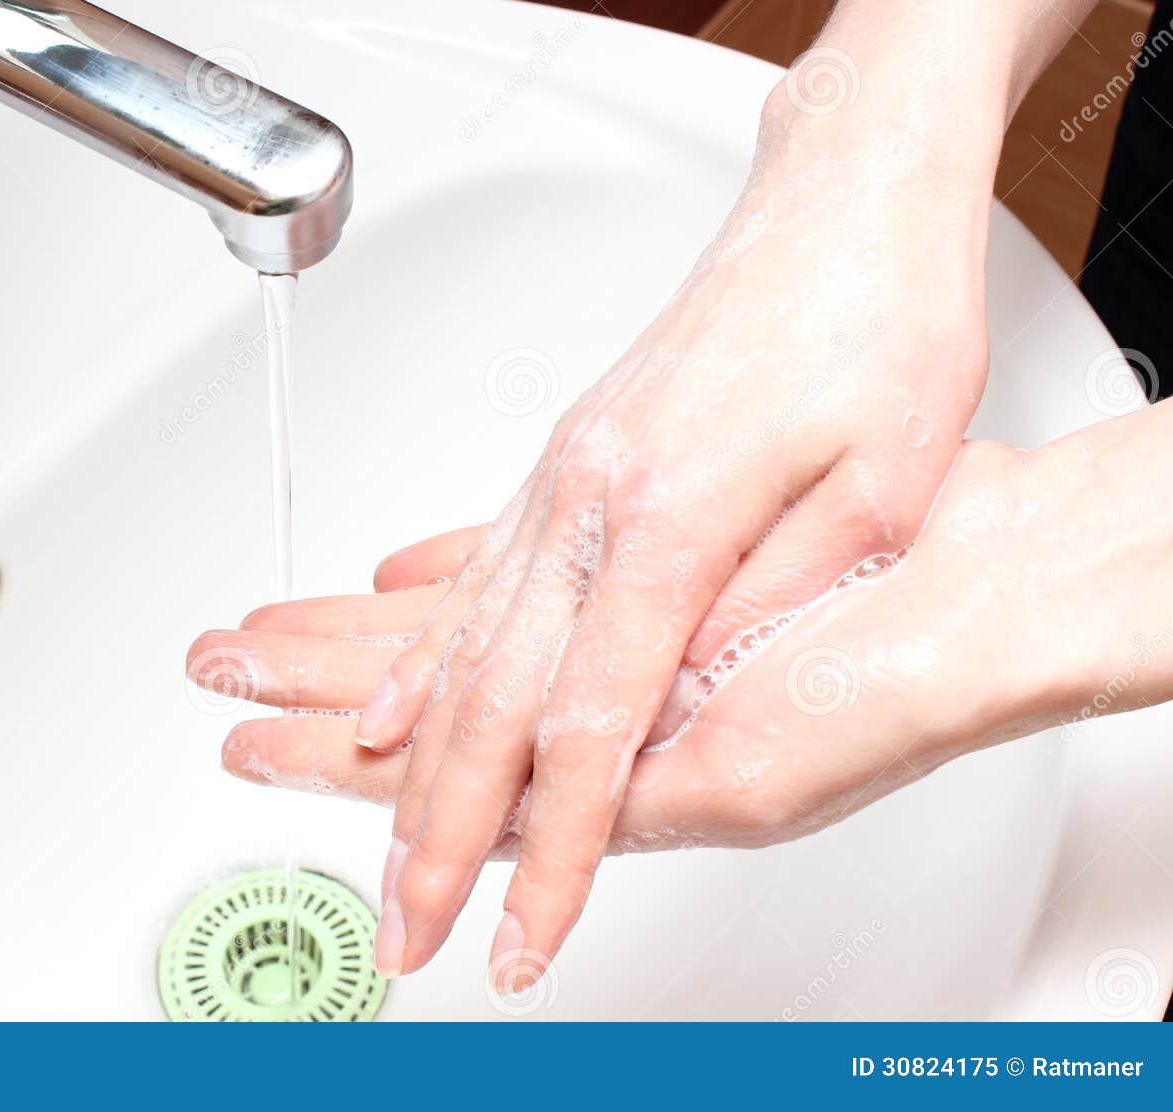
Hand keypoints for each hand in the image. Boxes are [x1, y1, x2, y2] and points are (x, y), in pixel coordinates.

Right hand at [345, 83, 1006, 979]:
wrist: (837, 213)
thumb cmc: (872, 324)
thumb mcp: (885, 480)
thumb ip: (776, 602)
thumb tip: (688, 702)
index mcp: (668, 518)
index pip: (586, 730)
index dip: (547, 853)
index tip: (514, 940)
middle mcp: (589, 502)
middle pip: (488, 702)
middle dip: (433, 832)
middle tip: (399, 925)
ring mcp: (563, 483)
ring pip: (456, 643)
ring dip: (398, 752)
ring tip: (348, 826)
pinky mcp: (564, 468)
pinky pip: (468, 584)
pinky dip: (413, 657)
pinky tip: (381, 704)